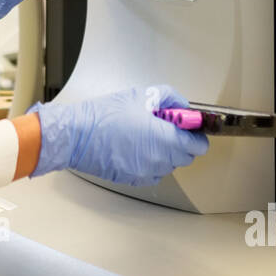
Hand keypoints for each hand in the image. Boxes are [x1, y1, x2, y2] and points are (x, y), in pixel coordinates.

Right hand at [29, 85, 208, 185]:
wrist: (76, 135)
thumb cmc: (105, 115)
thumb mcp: (142, 95)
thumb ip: (169, 98)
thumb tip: (182, 106)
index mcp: (165, 139)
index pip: (199, 145)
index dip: (196, 134)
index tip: (189, 126)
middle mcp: (159, 161)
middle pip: (186, 157)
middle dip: (181, 142)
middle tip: (165, 127)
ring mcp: (146, 173)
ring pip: (169, 165)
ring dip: (165, 152)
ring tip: (145, 135)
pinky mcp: (134, 180)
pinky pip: (152, 172)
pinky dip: (151, 162)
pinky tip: (136, 147)